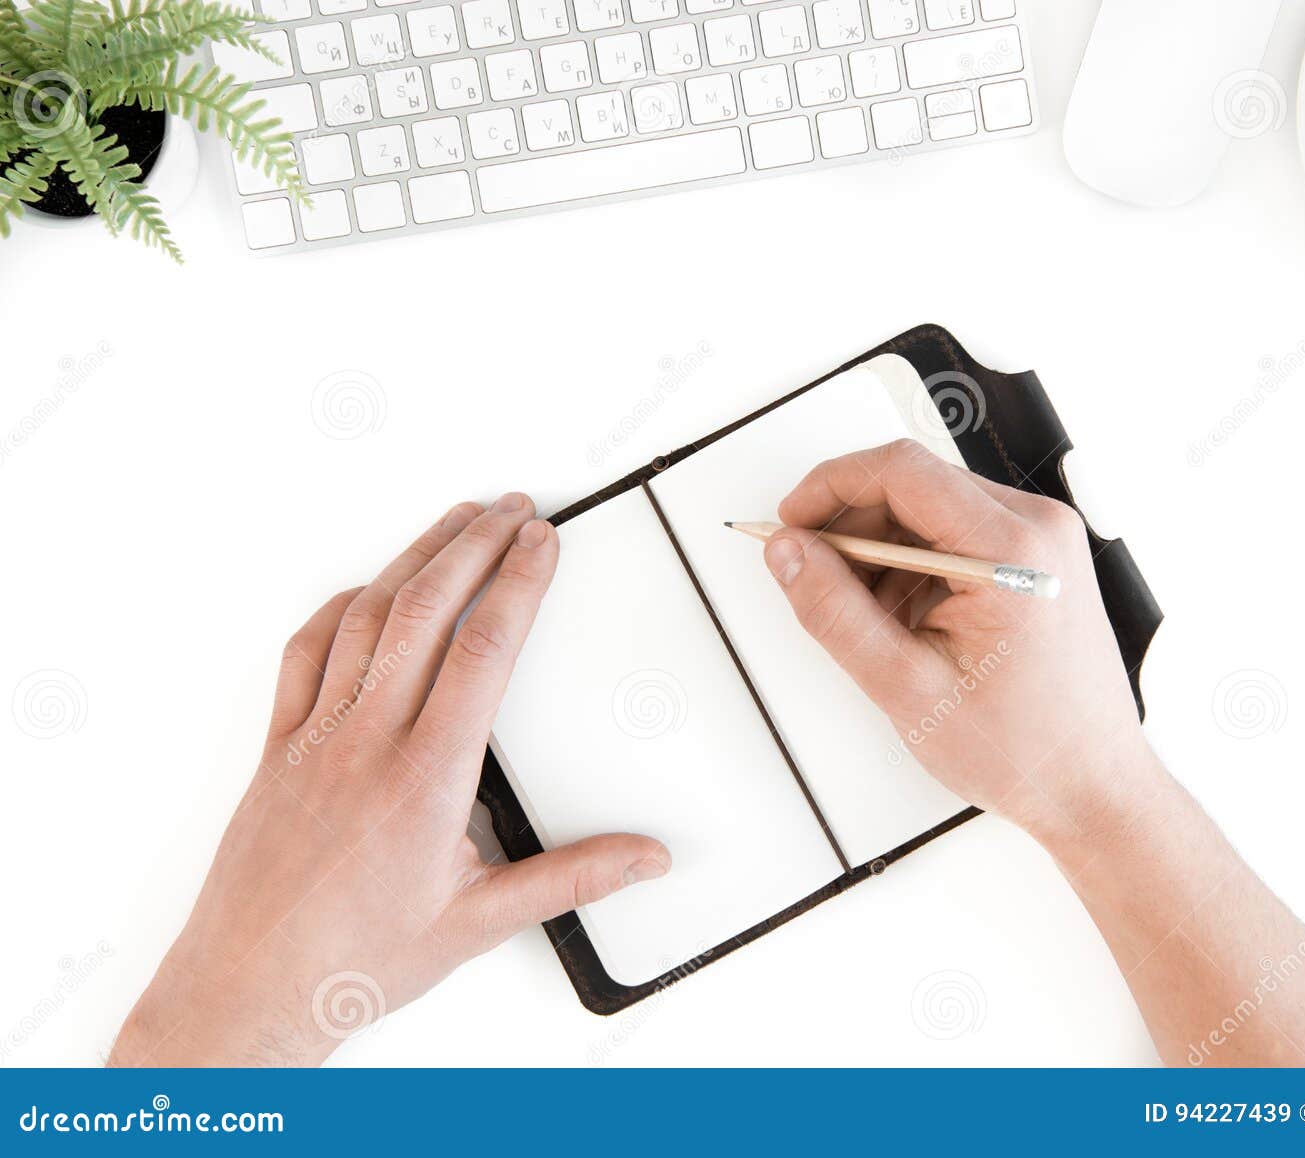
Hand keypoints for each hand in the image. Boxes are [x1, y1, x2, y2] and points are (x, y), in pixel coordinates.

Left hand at [109, 495, 668, 1065]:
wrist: (249, 990)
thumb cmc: (351, 960)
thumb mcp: (479, 923)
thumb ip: (572, 879)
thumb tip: (643, 858)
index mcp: (425, 778)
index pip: (483, 651)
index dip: (518, 583)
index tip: (541, 541)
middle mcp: (367, 743)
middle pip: (425, 612)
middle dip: (474, 545)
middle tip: (511, 508)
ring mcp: (315, 738)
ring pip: (366, 619)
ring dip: (413, 560)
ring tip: (452, 524)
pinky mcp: (277, 749)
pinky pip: (303, 656)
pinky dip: (338, 610)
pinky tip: (361, 593)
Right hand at [761, 441, 1157, 850]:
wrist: (1092, 786)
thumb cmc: (1024, 749)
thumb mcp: (907, 686)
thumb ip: (835, 613)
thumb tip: (789, 554)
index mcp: (1012, 551)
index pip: (902, 471)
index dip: (831, 487)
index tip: (791, 520)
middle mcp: (1038, 529)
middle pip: (916, 484)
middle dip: (852, 524)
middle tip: (811, 573)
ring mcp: (1044, 542)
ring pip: (933, 509)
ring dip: (882, 549)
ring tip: (864, 618)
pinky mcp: (1038, 561)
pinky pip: (958, 534)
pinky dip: (915, 565)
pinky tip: (901, 620)